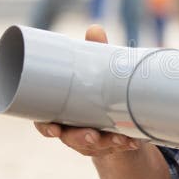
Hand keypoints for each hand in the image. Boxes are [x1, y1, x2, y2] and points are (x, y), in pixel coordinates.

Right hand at [33, 25, 143, 156]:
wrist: (111, 109)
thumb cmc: (94, 86)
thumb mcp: (95, 69)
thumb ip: (93, 52)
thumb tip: (95, 29)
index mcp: (59, 112)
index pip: (44, 122)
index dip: (46, 127)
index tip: (53, 128)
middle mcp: (71, 128)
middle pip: (70, 139)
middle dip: (81, 139)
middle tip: (92, 136)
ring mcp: (89, 139)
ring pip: (94, 146)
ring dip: (107, 143)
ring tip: (120, 139)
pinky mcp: (108, 143)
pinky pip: (115, 148)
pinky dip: (124, 144)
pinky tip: (133, 141)